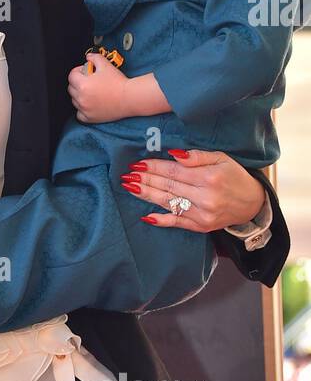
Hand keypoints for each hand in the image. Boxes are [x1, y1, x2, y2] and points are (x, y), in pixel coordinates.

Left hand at [68, 52, 129, 122]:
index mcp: (83, 84)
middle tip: (89, 80)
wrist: (130, 98)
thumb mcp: (106, 65)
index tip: (85, 71)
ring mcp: (85, 109)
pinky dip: (82, 109)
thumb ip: (94, 58)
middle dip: (78, 82)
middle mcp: (81, 98)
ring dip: (79, 95)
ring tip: (92, 92)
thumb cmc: (118, 82)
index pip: (72, 75)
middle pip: (71, 88)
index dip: (78, 71)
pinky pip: (79, 114)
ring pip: (74, 100)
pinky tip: (91, 104)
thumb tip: (88, 57)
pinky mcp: (90, 118)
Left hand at [120, 149, 266, 232]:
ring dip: (146, 195)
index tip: (138, 163)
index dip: (154, 167)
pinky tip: (145, 215)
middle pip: (168, 186)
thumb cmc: (235, 177)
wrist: (253, 204)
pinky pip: (177, 222)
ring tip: (130, 187)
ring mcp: (201, 214)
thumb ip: (198, 156)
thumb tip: (174, 154)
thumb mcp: (222, 159)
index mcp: (209, 177)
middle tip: (127, 175)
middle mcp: (204, 197)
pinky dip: (160, 220)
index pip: (174, 171)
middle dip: (145, 180)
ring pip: (168, 202)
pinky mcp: (200, 226)